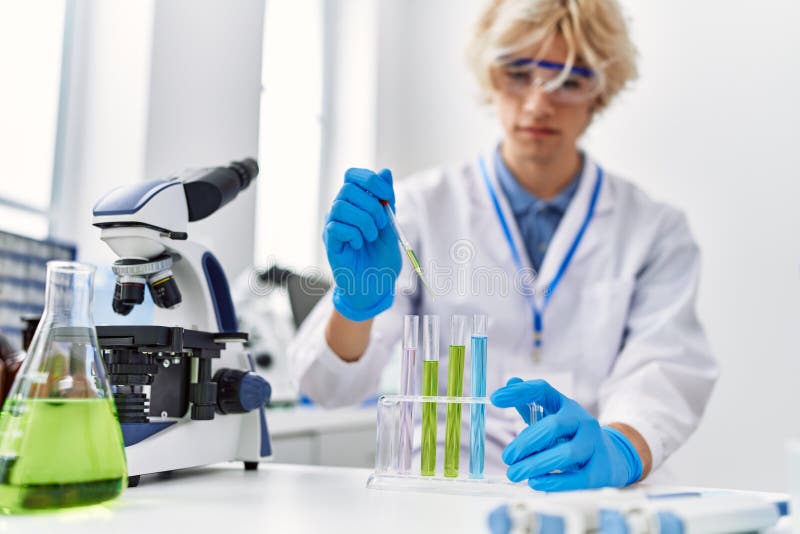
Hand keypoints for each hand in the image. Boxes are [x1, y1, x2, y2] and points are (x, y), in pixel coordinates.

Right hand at [323, 168, 401, 321]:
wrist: (376, 284)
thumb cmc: (381, 256)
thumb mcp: (390, 225)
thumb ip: (386, 200)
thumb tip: (385, 171)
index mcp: (356, 203)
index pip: (353, 175)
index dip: (371, 180)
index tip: (388, 197)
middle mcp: (341, 210)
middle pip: (348, 189)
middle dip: (372, 206)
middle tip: (381, 225)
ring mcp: (333, 225)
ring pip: (340, 207)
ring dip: (364, 222)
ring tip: (370, 237)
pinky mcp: (329, 242)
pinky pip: (336, 227)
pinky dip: (353, 235)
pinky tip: (358, 245)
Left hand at [490, 378, 642, 490]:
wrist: (612, 457)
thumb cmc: (571, 436)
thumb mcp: (552, 418)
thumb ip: (529, 404)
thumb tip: (511, 380)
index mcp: (565, 405)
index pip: (542, 390)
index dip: (519, 392)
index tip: (494, 399)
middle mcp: (582, 420)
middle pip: (553, 426)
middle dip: (526, 442)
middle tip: (507, 457)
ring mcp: (593, 444)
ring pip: (567, 454)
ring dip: (536, 464)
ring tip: (514, 474)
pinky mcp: (599, 470)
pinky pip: (577, 478)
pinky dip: (554, 481)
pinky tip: (535, 483)